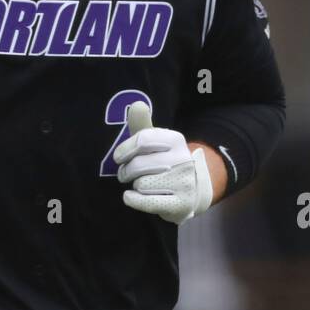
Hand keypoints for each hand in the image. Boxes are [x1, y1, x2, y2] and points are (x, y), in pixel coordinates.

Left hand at [113, 101, 213, 224]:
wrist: (190, 190)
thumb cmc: (164, 162)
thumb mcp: (154, 142)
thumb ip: (142, 125)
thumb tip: (137, 105)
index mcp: (175, 140)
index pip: (141, 140)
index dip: (124, 150)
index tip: (119, 158)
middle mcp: (183, 160)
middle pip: (138, 164)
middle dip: (126, 171)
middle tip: (126, 174)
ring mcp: (184, 183)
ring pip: (141, 184)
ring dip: (135, 185)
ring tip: (139, 184)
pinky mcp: (181, 204)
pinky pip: (148, 202)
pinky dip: (134, 200)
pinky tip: (130, 196)